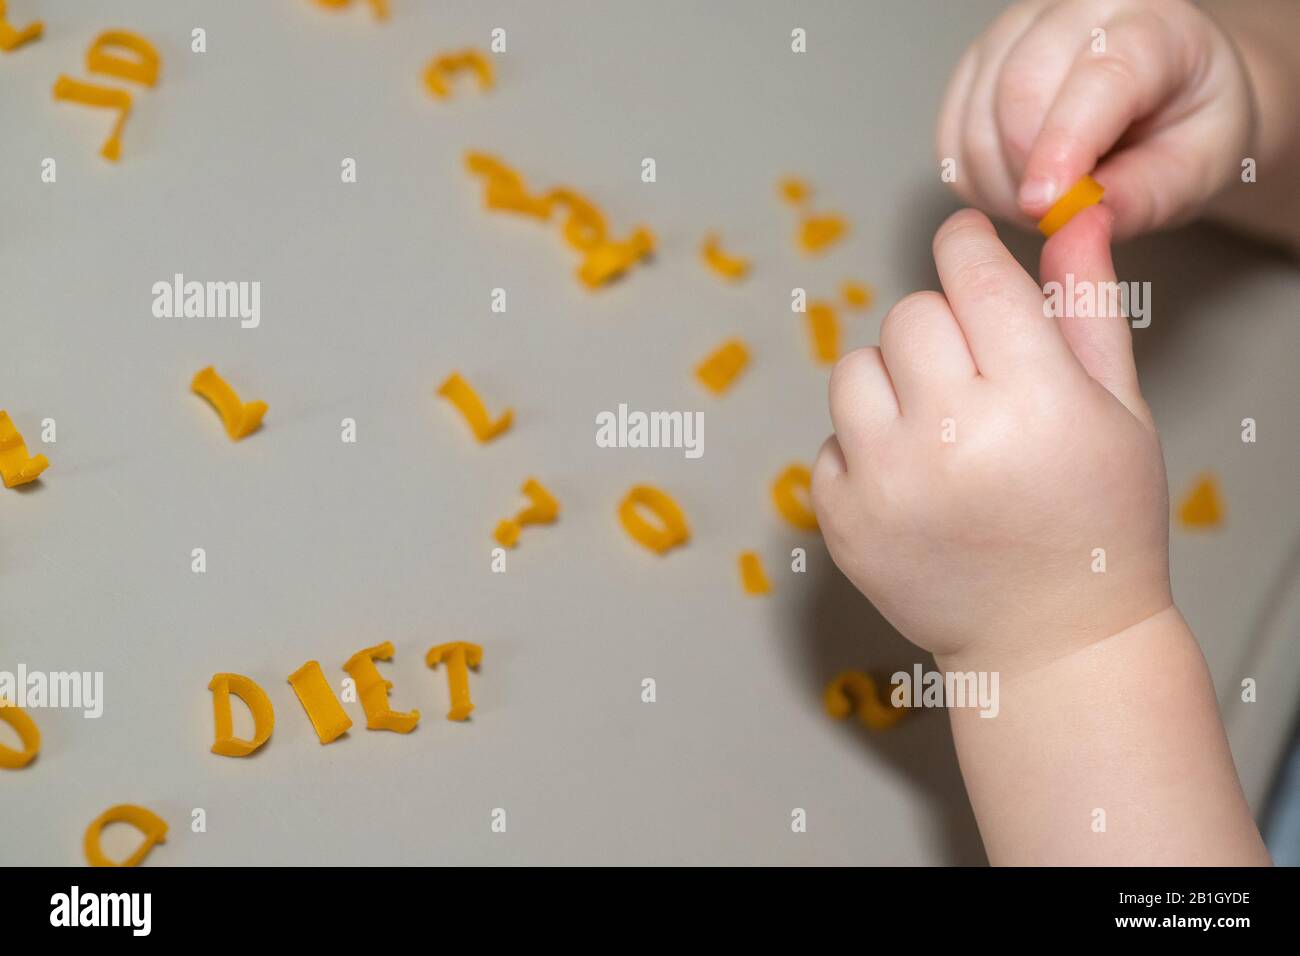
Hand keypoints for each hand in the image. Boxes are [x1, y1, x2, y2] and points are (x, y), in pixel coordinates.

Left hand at [812, 208, 1171, 673]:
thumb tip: (1074, 213)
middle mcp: (950, 439)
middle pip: (907, 315)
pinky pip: (829, 439)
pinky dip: (863, 448)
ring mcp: (886, 485)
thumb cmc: (1097, 524)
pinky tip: (912, 480)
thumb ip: (1087, 307)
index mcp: (1033, 404)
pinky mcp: (843, 522)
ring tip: (938, 426)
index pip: (972, 275)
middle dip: (940, 328)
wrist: (1051, 645)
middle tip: (974, 373)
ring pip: (853, 369)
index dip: (965, 245)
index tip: (963, 245)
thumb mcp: (1118, 413)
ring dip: (891, 381)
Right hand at [936, 0, 1251, 238]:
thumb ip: (1148, 194)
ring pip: (975, 121)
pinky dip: (977, 182)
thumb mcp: (1200, 168)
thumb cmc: (1186, 126)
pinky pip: (951, 142)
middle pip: (1018, 90)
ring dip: (1002, 185)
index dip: (1064, 145)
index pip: (1098, 76)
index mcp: (1152, 23)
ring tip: (1050, 202)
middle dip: (1029, 172)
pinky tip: (1019, 186)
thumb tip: (1080, 220)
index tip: (1044, 207)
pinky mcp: (974, 71)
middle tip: (1064, 215)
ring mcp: (1013, 35)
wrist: (1165, 103)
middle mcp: (1073, 12)